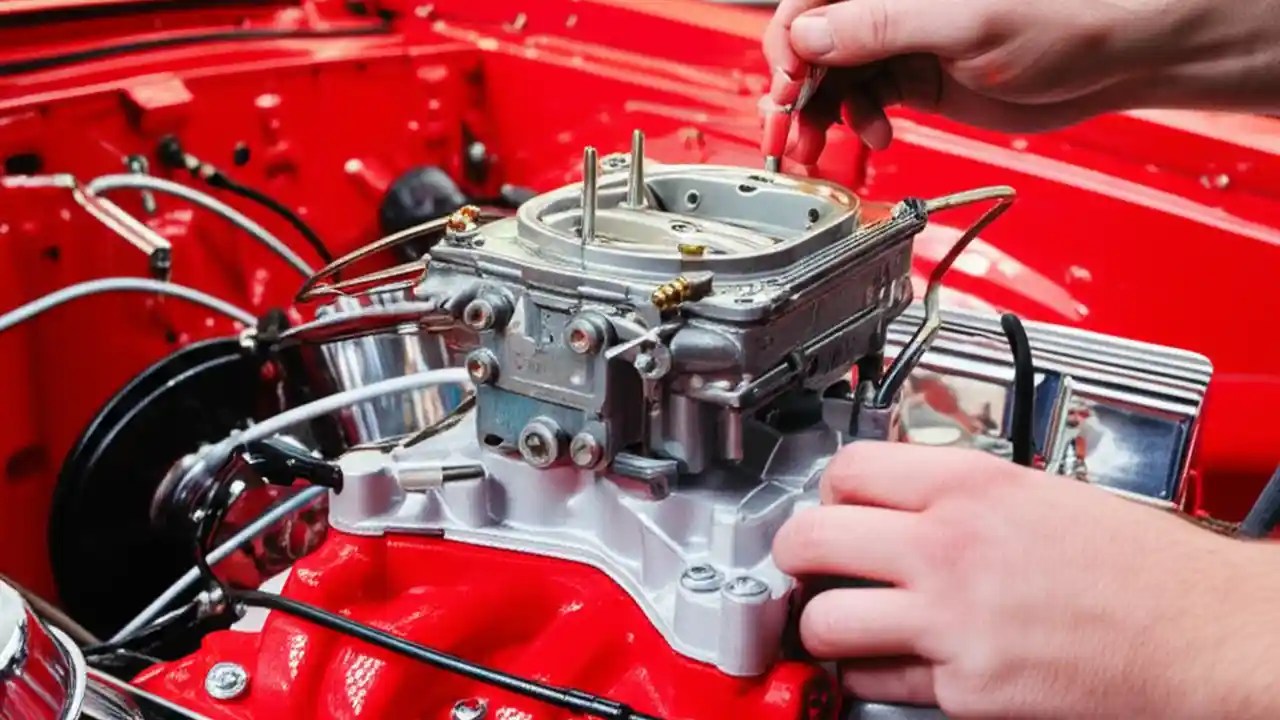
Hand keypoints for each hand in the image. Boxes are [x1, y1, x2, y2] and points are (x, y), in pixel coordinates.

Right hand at [762, 0, 1279, 158]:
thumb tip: (809, 37)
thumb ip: (877, 25)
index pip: (807, 5)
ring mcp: (901, 39)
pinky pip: (864, 100)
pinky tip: (873, 140)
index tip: (785, 91)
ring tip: (822, 150)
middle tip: (788, 137)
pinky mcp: (917, 74)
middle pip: (812, 45)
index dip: (787, 50)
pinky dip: (858, 125)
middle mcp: (888, 5)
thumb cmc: (1065, 16)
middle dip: (794, 94)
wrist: (1115, 56)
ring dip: (820, 118)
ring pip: (832, 78)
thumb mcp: (962, 21)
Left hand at [773, 442, 1279, 717]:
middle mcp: (950, 549)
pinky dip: (870, 674)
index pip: (847, 468)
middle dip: (792, 551)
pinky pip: (878, 681)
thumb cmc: (1139, 563)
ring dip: (819, 621)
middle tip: (801, 560)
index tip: (829, 503)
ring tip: (835, 618)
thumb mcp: (1041, 491)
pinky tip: (888, 661)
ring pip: (826, 620)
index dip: (827, 487)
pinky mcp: (966, 690)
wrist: (1200, 631)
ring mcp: (952, 623)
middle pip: (811, 538)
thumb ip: (961, 491)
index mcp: (972, 487)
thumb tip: (897, 496)